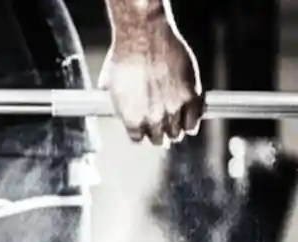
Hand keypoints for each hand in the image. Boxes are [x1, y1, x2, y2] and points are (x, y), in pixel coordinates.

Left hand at [99, 15, 203, 145]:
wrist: (144, 38)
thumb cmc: (123, 57)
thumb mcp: (110, 85)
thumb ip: (116, 101)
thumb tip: (114, 104)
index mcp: (131, 119)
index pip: (139, 139)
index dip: (142, 134)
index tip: (145, 131)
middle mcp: (153, 118)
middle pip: (159, 139)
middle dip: (159, 135)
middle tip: (162, 131)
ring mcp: (174, 108)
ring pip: (178, 132)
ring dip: (177, 130)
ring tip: (176, 126)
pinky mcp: (191, 95)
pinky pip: (195, 118)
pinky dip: (193, 121)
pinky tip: (190, 120)